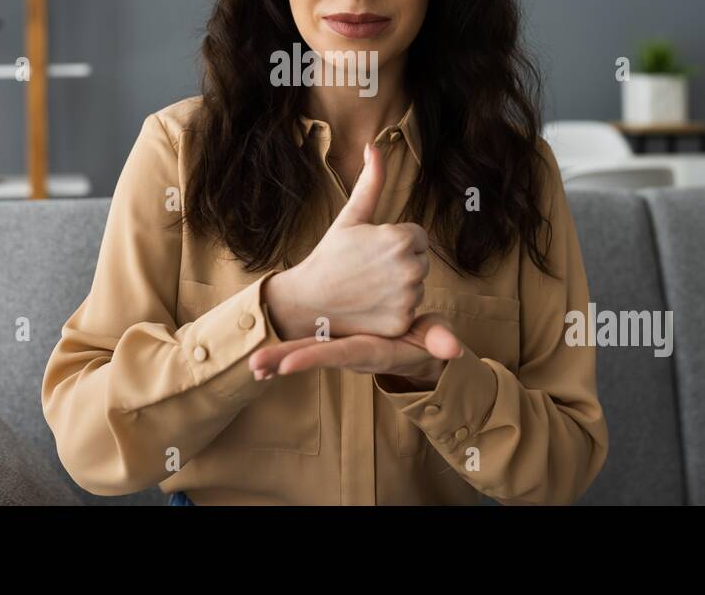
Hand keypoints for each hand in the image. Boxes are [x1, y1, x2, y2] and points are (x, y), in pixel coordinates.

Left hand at [249, 313, 462, 387]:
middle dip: (284, 360)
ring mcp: (344, 347)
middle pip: (314, 356)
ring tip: (251, 365)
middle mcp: (353, 352)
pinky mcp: (339, 340)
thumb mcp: (436, 339)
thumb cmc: (428, 343)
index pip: (340, 353)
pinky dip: (288, 353)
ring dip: (279, 358)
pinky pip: (311, 345)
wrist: (423, 351)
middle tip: (254, 366)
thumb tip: (453, 349)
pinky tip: (263, 361)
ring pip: (308, 350)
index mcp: (372, 350)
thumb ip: (442, 341)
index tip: (287, 364)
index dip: (314, 358)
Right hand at [264, 143, 430, 339]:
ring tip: (368, 286)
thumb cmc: (330, 255)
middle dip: (400, 263)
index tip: (372, 250)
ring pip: (417, 286)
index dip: (395, 241)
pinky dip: (394, 310)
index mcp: (402, 238)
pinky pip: (410, 311)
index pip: (418, 237)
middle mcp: (410, 268)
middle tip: (368, 269)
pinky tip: (371, 305)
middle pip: (421, 261)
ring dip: (399, 287)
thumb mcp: (351, 216)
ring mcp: (408, 297)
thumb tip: (375, 147)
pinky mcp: (403, 322)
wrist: (308, 300)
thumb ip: (371, 182)